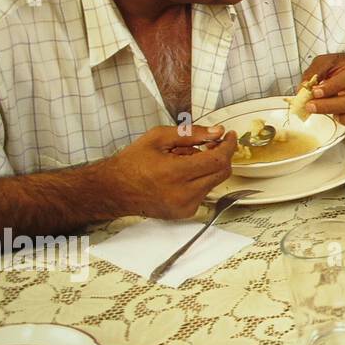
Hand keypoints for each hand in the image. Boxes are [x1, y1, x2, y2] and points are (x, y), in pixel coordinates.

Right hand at [100, 125, 237, 219]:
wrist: (114, 189)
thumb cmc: (132, 163)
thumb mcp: (158, 138)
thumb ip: (191, 133)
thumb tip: (217, 132)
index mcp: (174, 173)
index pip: (217, 160)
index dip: (228, 146)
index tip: (230, 136)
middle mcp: (182, 194)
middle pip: (221, 172)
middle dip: (221, 155)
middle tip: (211, 144)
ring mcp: (185, 206)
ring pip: (214, 182)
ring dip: (208, 167)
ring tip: (186, 159)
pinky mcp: (185, 213)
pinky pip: (205, 192)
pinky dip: (201, 179)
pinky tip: (183, 173)